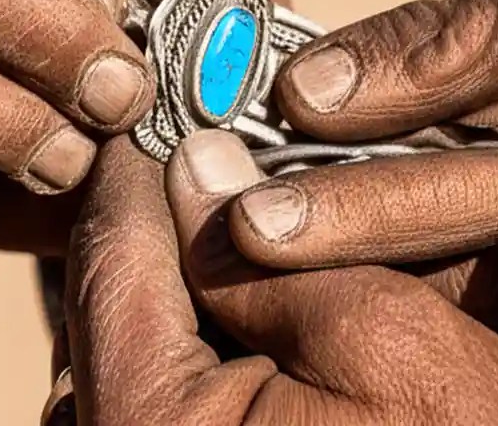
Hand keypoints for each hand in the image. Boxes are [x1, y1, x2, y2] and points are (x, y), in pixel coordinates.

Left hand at [49, 131, 497, 424]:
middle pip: (116, 299)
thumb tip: (195, 166)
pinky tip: (269, 313)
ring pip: (141, 343)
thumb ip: (271, 250)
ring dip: (191, 280)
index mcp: (155, 422)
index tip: (179, 105)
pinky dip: (208, 342)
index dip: (148, 162)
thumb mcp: (383, 334)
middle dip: (172, 220)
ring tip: (258, 227)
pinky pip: (169, 395)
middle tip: (229, 156)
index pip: (114, 251)